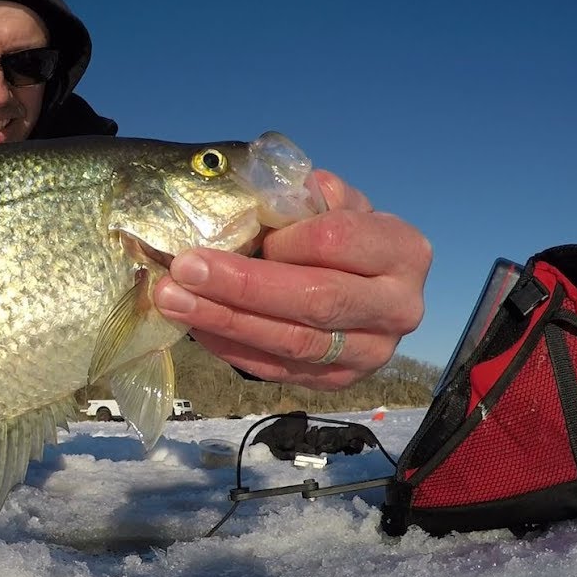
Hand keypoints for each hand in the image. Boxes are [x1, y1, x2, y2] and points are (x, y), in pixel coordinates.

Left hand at [153, 170, 431, 389]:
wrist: (363, 284)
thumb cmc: (340, 233)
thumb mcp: (330, 203)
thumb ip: (302, 197)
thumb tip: (261, 195)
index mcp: (403, 250)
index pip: (336, 242)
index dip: (283, 240)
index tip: (236, 231)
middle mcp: (399, 307)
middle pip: (315, 300)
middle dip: (241, 285)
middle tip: (184, 269)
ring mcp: (372, 352)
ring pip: (293, 342)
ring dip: (225, 320)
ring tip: (173, 299)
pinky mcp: (339, 382)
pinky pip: (277, 369)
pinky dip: (230, 347)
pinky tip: (195, 325)